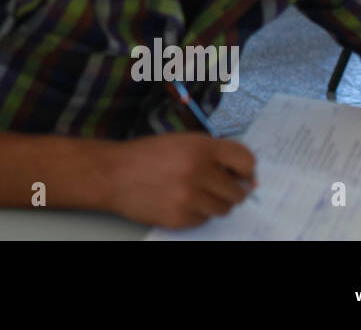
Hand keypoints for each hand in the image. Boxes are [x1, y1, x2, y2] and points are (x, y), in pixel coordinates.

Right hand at [101, 133, 256, 228]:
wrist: (113, 174)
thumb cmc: (147, 154)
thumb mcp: (181, 141)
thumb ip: (212, 153)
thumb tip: (246, 177)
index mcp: (200, 147)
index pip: (245, 160)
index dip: (247, 170)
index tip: (241, 174)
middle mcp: (198, 171)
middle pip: (238, 191)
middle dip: (231, 190)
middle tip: (216, 186)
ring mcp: (190, 197)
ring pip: (223, 208)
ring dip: (214, 202)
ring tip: (194, 193)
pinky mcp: (181, 218)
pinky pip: (204, 219)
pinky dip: (196, 212)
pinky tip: (179, 201)